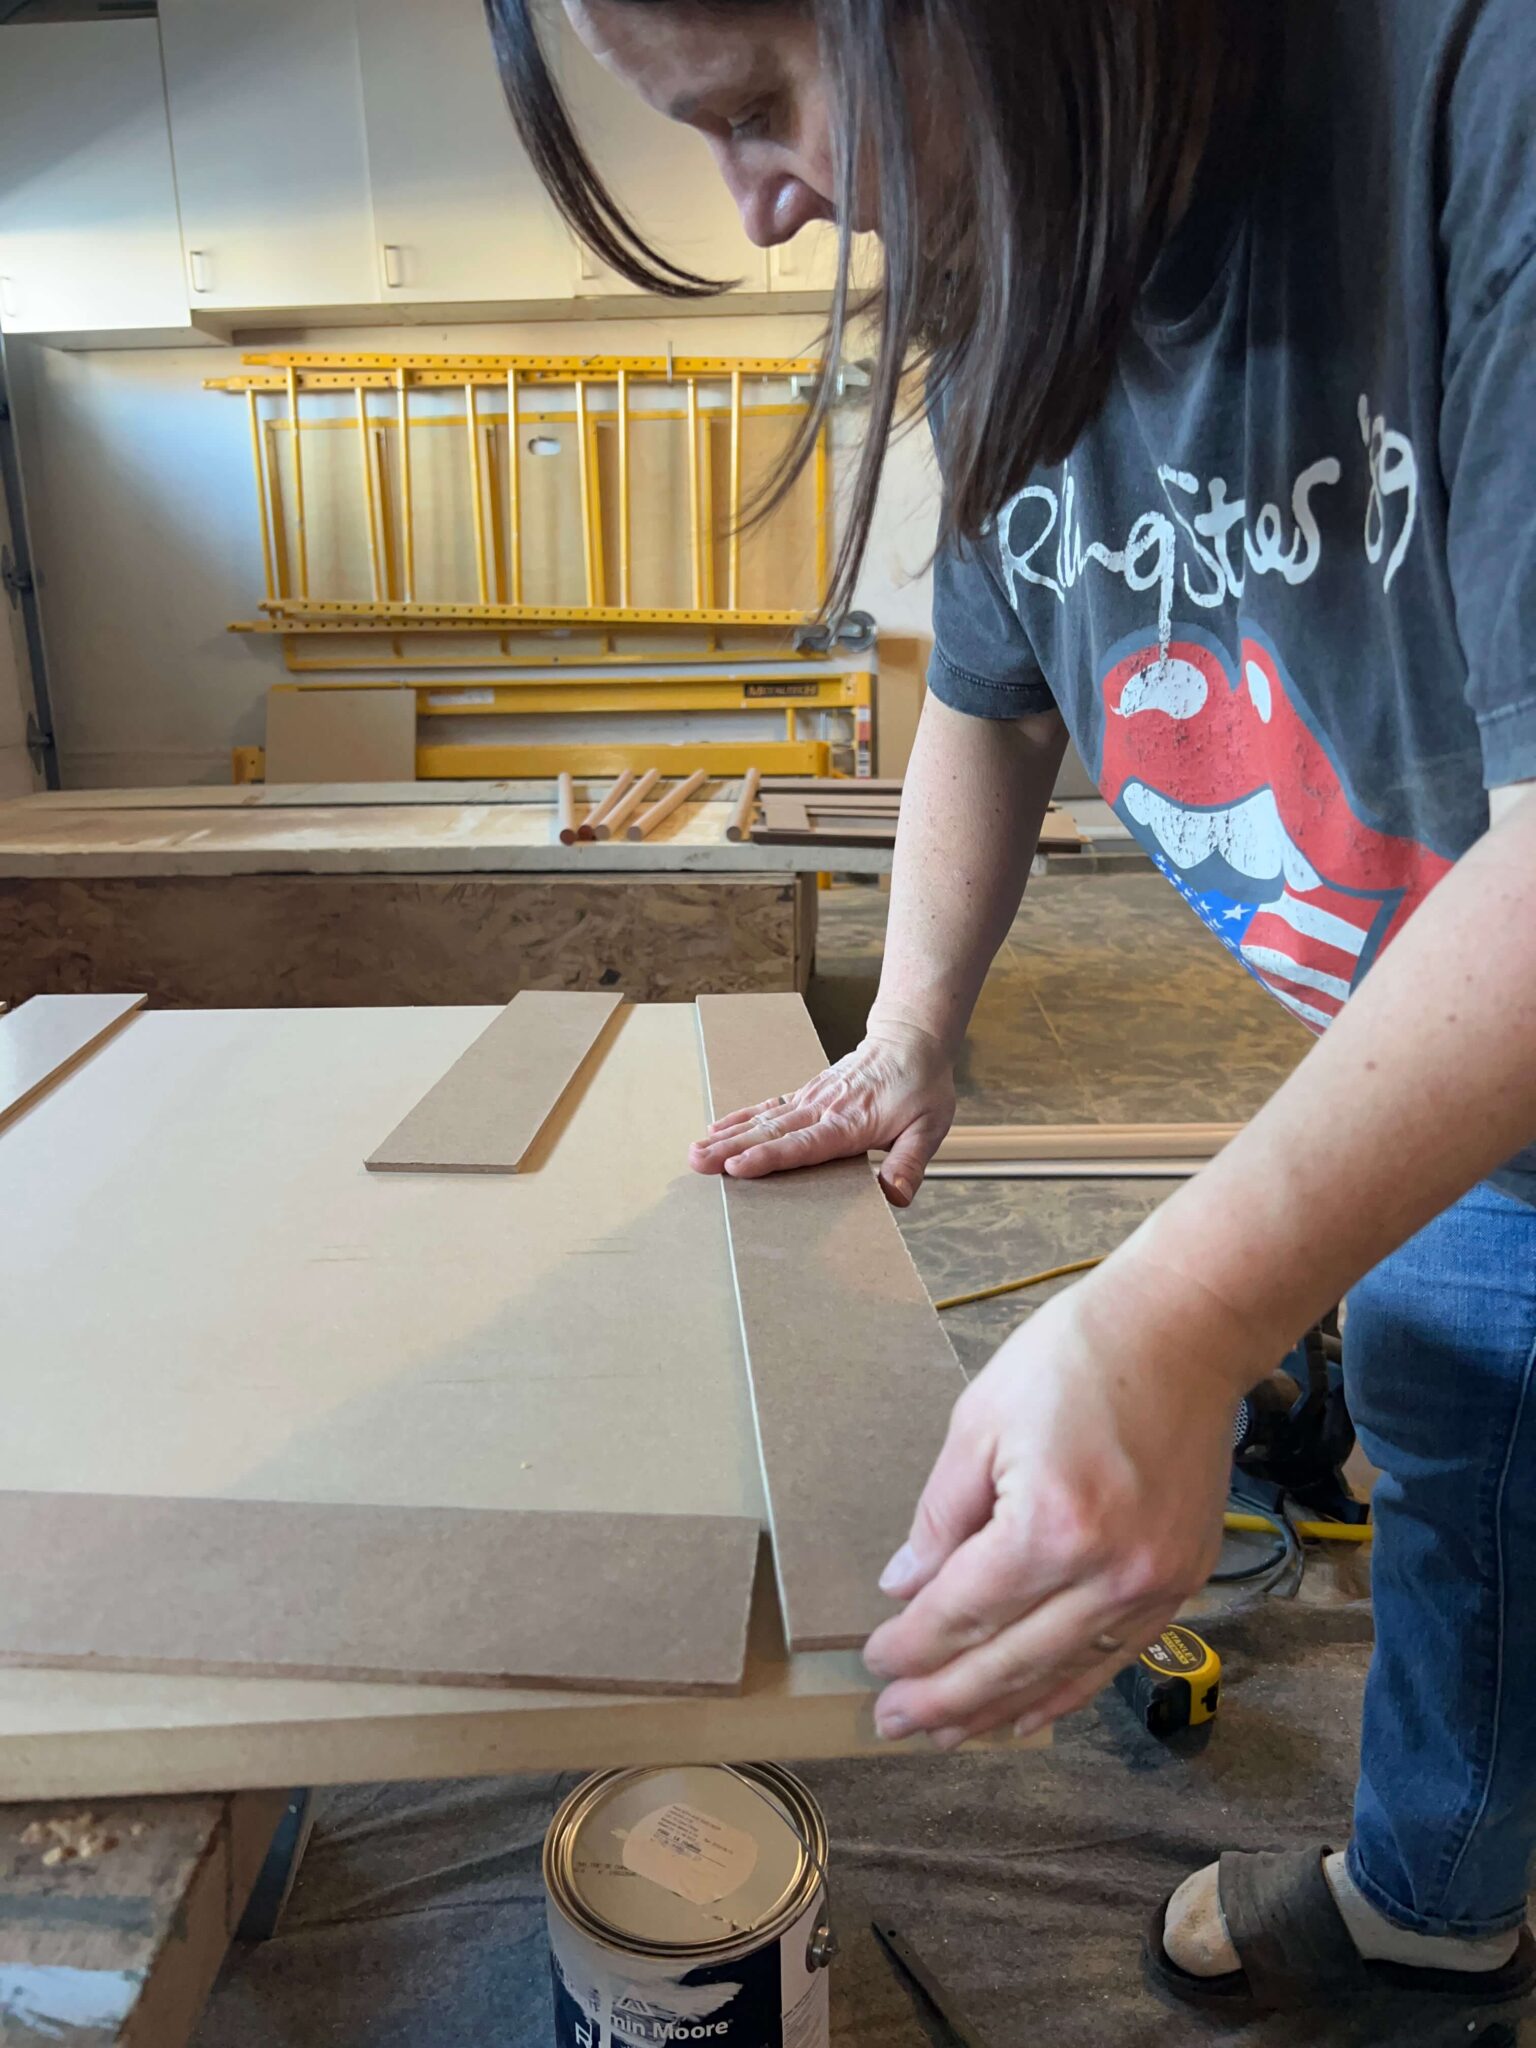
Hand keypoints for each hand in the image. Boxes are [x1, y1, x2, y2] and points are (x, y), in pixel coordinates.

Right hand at [689, 1018, 956, 1204]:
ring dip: (727, 1136)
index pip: (804, 1144)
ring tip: (695, 1150)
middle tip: (697, 1163)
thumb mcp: (929, 1127)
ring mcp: (811, 1099)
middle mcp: (823, 1109)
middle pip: (772, 1132)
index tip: (737, 1166)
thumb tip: (895, 1197)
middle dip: (732, 1149)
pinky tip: (717, 1128)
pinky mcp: (806, 1094)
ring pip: (763, 1119)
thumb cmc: (922, 1085)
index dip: (769, 1157)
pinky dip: (741, 1117)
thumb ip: (909, 1162)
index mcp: (850, 1123)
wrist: (911, 1038)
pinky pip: (768, 1107)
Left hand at [863, 1256, 1248, 1745]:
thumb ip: (942, 1514)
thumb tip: (906, 1586)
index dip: (913, 1645)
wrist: (1184, 1333)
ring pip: (1060, 1673)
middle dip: (942, 1696)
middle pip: (1008, 1659)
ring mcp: (1153, 1585)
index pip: (963, 1612)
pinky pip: (1113, 1660)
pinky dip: (1063, 1692)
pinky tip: (1023, 1714)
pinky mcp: (1181, 1583)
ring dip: (997, 1709)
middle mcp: (1108, 1572)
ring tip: (945, 1732)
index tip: (875, 1661)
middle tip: (892, 1720)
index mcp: (1049, 1525)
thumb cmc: (1075, 1358)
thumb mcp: (979, 1420)